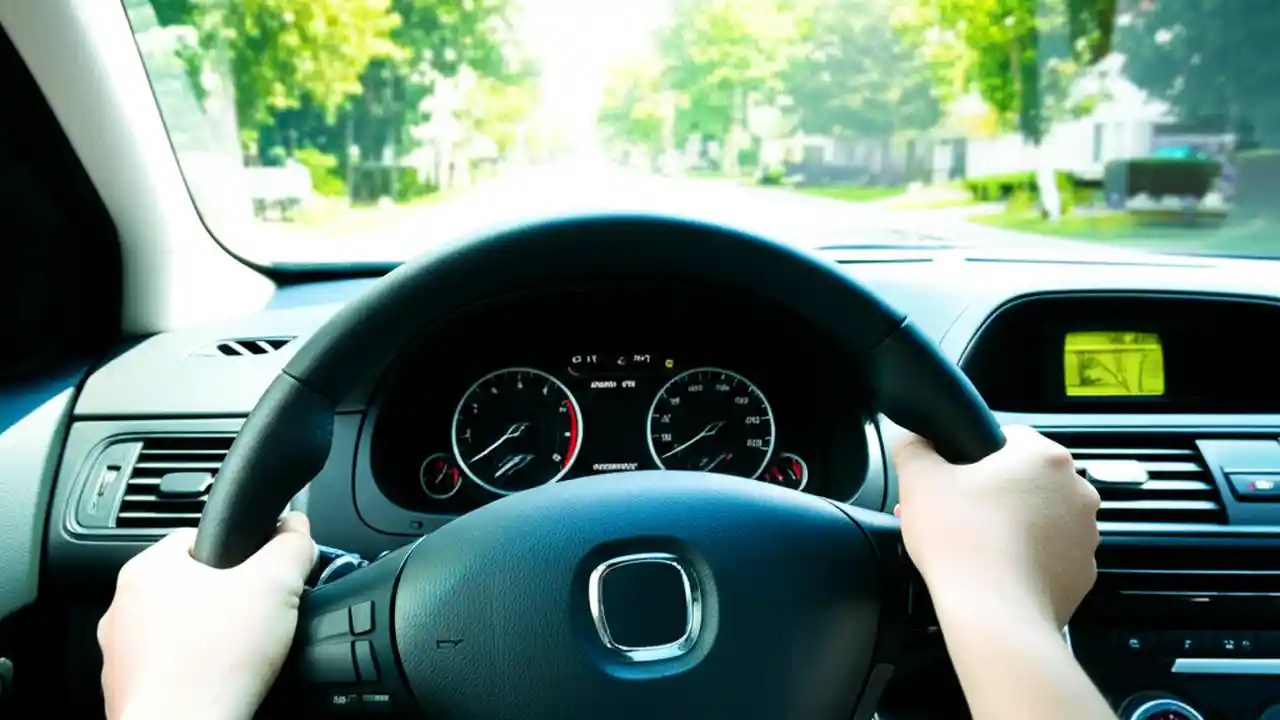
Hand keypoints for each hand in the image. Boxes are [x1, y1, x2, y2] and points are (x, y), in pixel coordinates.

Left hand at [98, 512, 316, 719]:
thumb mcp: (276, 585)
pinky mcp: (127, 690)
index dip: (239, 554)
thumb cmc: (214, 663)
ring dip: (207, 637)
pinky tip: (219, 680)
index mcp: (149, 569)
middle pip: (189, 586)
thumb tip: (296, 528)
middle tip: (256, 618)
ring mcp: (120, 653)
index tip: (260, 577)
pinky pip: (168, 668)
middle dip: (225, 599)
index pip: (198, 537)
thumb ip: (291, 546)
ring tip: (238, 654)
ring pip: (178, 629)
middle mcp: (123, 607)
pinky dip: (193, 671)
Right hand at [894, 425, 1099, 628]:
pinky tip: (994, 567)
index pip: (1009, 437)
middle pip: (1025, 479)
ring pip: (1038, 517)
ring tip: (971, 543)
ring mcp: (1085, 534)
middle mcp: (1076, 491)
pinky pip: (1049, 554)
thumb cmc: (961, 542)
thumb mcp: (919, 480)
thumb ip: (913, 448)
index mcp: (1044, 457)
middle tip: (955, 512)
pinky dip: (1025, 557)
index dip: (974, 454)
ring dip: (1009, 523)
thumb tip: (913, 440)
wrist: (993, 615)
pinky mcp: (1081, 572)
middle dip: (990, 492)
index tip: (954, 477)